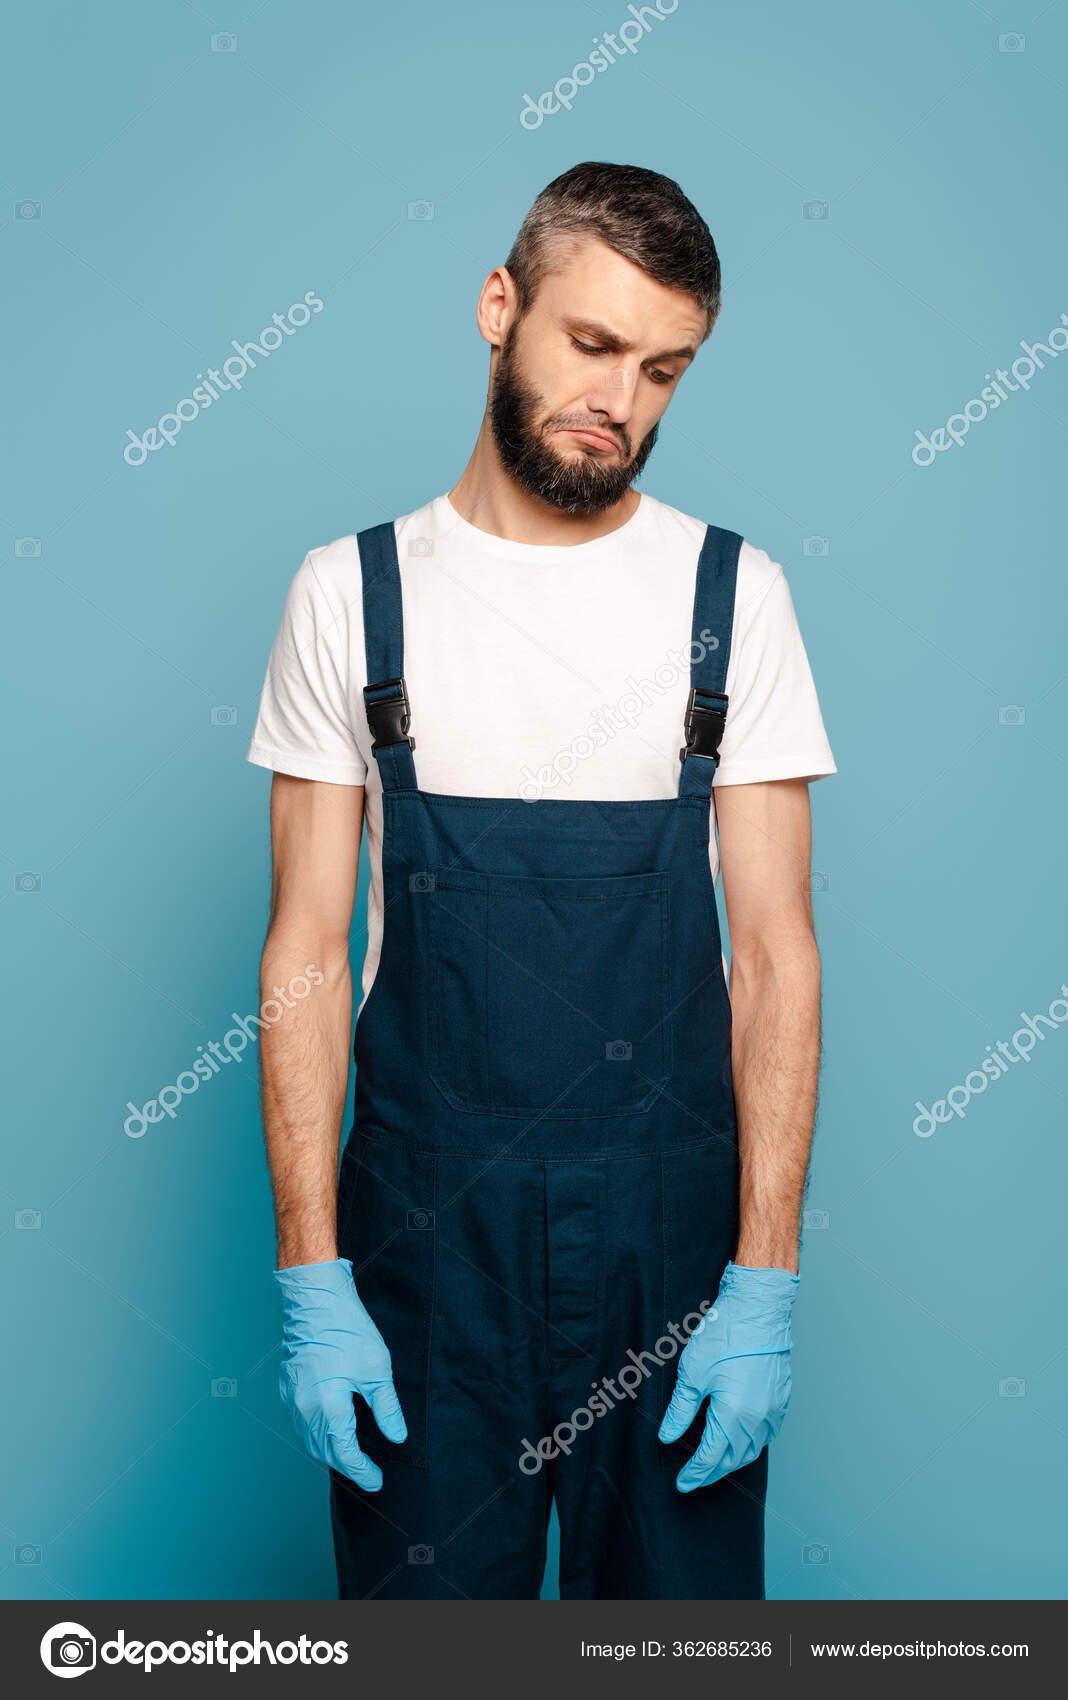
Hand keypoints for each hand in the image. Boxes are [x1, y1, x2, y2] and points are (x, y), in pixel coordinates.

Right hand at [274, 1256, 406, 1490]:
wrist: (314, 1297)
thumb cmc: (346, 1327)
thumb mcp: (376, 1367)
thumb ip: (386, 1407)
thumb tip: (397, 1436)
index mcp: (325, 1405)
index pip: (344, 1452)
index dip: (362, 1470)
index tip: (378, 1481)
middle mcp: (303, 1407)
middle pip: (323, 1450)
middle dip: (346, 1465)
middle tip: (368, 1474)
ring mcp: (291, 1397)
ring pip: (310, 1439)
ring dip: (330, 1452)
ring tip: (353, 1458)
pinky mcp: (288, 1386)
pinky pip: (302, 1422)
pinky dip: (318, 1435)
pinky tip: (333, 1431)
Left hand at [658, 1261, 798, 1492]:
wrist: (758, 1309)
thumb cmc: (726, 1335)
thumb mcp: (692, 1372)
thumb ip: (680, 1410)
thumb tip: (668, 1435)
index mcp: (734, 1415)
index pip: (712, 1457)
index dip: (695, 1473)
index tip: (682, 1483)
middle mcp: (758, 1419)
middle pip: (734, 1459)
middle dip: (713, 1471)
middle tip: (695, 1476)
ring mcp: (773, 1410)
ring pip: (752, 1449)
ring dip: (732, 1460)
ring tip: (714, 1463)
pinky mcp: (781, 1399)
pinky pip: (766, 1434)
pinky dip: (750, 1443)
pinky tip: (740, 1440)